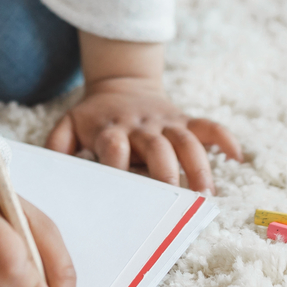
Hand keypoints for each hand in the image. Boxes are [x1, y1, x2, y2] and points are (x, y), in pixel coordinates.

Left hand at [44, 34, 242, 193]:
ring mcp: (166, 122)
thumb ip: (57, 146)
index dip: (119, 166)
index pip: (115, 147)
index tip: (125, 192)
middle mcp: (141, 126)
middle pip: (157, 147)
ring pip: (187, 141)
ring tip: (207, 194)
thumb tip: (49, 170)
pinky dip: (224, 139)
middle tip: (178, 200)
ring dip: (200, 166)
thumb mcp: (68, 126)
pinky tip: (237, 157)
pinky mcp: (185, 120)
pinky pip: (209, 126)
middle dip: (167, 172)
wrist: (120, 85)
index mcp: (111, 129)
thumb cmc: (93, 118)